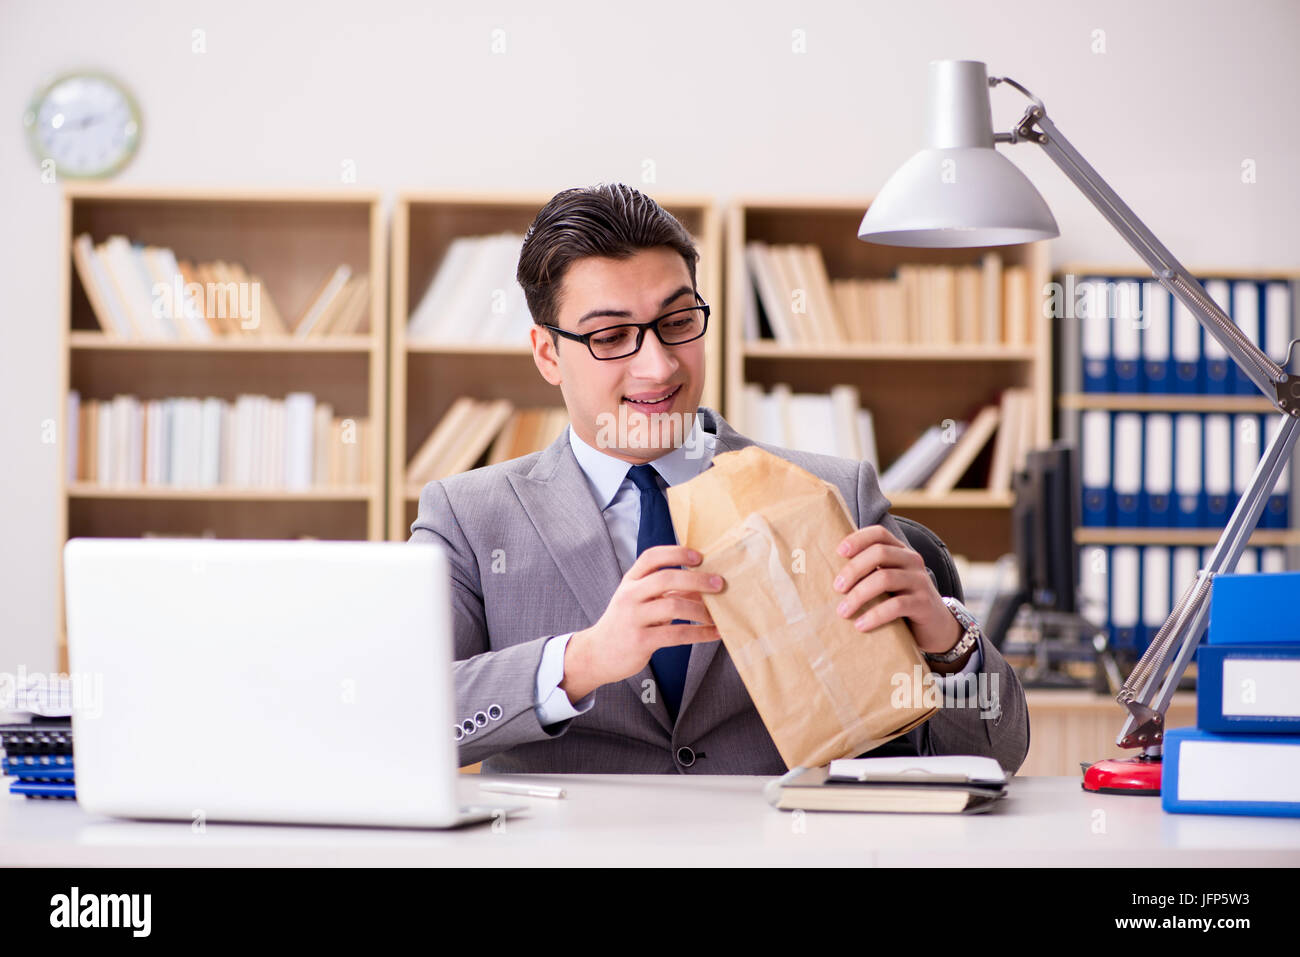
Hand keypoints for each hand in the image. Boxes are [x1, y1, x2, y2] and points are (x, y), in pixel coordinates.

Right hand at [560, 545, 722, 702]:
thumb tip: (704, 587)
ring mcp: (633, 618)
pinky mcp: (640, 641)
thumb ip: (667, 592)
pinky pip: (676, 634)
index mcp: (630, 581)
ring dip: (701, 610)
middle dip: (697, 580)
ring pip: (673, 606)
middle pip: (666, 578)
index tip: (699, 556)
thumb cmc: (625, 624)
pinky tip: (713, 633)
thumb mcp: (639, 601)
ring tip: (718, 615)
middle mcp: (629, 596)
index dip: (676, 553)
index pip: (651, 557)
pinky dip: (699, 633)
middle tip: (720, 584)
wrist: (597, 654)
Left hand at [831, 524, 962, 662]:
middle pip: (879, 553)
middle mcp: (912, 561)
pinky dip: (875, 615)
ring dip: (859, 595)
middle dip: (853, 569)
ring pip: (885, 578)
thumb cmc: (901, 602)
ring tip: (842, 612)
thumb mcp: (886, 584)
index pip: (879, 533)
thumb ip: (868, 574)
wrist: (936, 627)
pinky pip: (897, 606)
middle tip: (836, 588)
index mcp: (900, 552)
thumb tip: (825, 572)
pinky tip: (861, 625)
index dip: (858, 539)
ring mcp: (920, 581)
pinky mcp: (924, 604)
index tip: (838, 552)